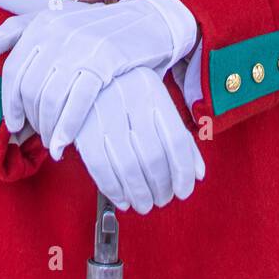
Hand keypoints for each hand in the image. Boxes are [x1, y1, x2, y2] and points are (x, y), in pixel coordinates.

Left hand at [0, 0, 196, 158]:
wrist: (149, 22)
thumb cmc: (98, 27)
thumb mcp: (56, 19)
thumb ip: (16, 30)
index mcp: (42, 24)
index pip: (13, 70)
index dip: (9, 102)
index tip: (14, 123)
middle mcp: (57, 33)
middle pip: (29, 89)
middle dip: (30, 119)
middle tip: (37, 136)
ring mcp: (80, 47)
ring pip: (50, 99)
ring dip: (47, 128)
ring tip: (51, 143)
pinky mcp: (104, 61)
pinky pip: (77, 103)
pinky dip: (66, 128)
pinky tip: (63, 145)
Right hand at [74, 65, 205, 213]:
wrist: (87, 76)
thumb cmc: (128, 94)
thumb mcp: (156, 104)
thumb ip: (180, 137)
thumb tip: (197, 175)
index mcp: (152, 91)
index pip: (177, 140)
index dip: (183, 172)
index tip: (183, 191)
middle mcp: (128, 99)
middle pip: (152, 157)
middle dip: (160, 187)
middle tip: (162, 199)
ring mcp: (102, 113)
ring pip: (127, 166)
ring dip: (139, 193)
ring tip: (144, 203)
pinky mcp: (81, 127)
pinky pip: (100, 167)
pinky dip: (114, 190)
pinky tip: (123, 199)